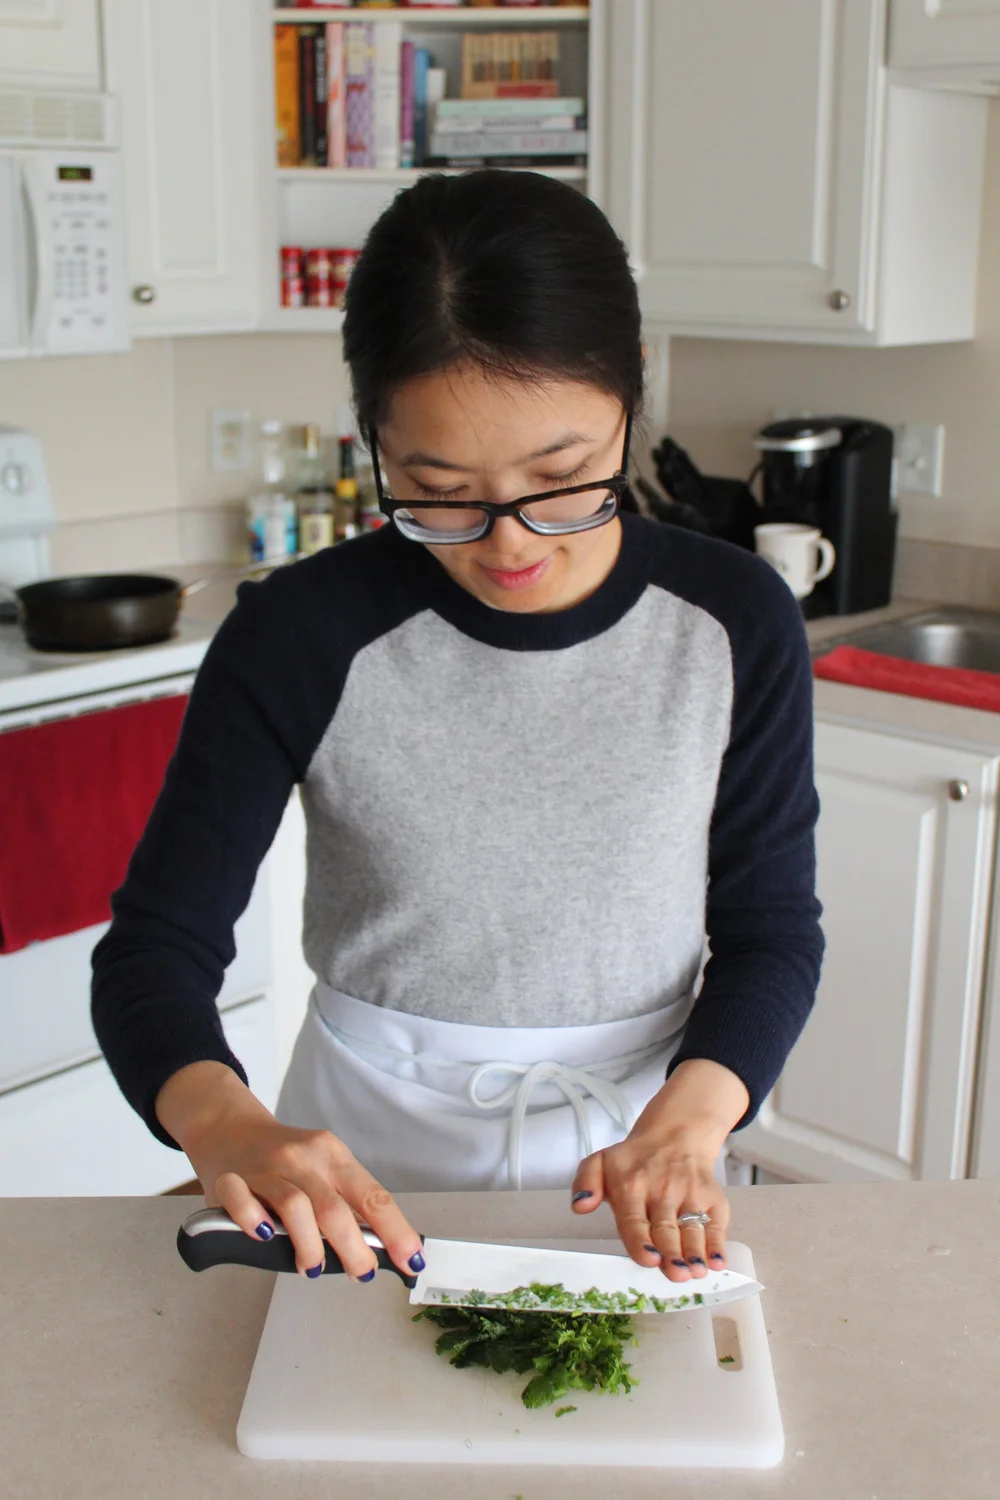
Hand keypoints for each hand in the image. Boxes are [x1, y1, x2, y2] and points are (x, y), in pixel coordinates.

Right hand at [157, 1062, 424, 1282]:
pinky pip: (242, 1200)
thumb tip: (381, 1247)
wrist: (231, 1130)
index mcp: (332, 1155)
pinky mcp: (230, 1179)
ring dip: (309, 1245)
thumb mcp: (323, 1169)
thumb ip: (346, 1202)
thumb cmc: (285, 1160)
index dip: (395, 1230)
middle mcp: (303, 1158)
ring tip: (312, 1267)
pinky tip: (263, 1235)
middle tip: (360, 1273)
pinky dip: (253, 1219)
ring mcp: (266, 1168)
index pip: (372, 1196)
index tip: (410, 1259)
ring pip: (296, 1206)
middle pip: (335, 1208)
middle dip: (354, 1249)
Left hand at [571, 1133, 728, 1282]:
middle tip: (676, 1274)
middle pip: (666, 1228)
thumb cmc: (634, 1161)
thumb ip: (585, 1183)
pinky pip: (717, 1223)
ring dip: (695, 1252)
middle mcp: (663, 1190)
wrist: (674, 1136)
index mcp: (631, 1186)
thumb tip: (580, 1206)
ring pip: (692, 1228)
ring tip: (696, 1271)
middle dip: (672, 1253)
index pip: (634, 1219)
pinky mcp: (712, 1197)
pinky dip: (718, 1244)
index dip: (641, 1240)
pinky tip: (718, 1262)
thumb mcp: (600, 1162)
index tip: (649, 1259)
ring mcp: (690, 1194)